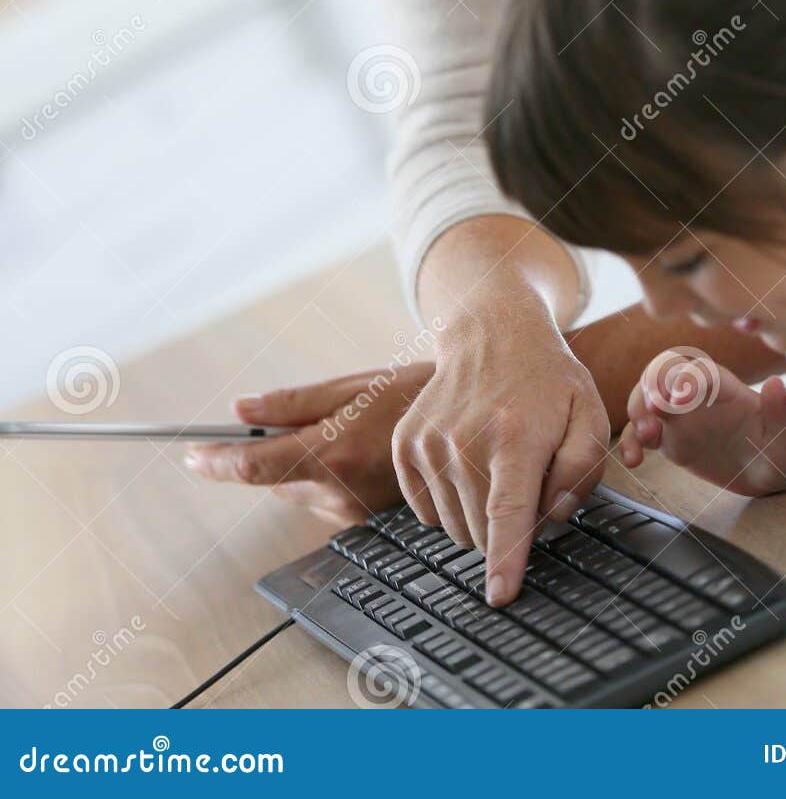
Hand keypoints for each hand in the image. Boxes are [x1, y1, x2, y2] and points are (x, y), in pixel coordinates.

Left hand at [183, 365, 432, 522]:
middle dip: (270, 453)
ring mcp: (355, 512)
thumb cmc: (415, 394)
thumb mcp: (353, 387)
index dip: (215, 462)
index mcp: (332, 454)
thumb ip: (293, 403)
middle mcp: (340, 492)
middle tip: (286, 420)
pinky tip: (356, 449)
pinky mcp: (368, 520)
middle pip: (276, 481)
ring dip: (301, 465)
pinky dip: (327, 476)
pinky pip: (327, 499)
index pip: (254, 468)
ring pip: (301, 491)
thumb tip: (240, 411)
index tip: (191, 455)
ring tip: (341, 429)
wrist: (473, 423)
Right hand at [391, 293, 609, 605]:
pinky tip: (468, 466)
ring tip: (497, 467)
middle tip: (524, 480)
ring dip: (478, 516)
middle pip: (482, 531)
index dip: (506, 562)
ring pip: (453, 527)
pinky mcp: (405, 445)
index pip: (508, 514)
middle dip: (508, 527)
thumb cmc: (548, 381)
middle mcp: (464, 440)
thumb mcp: (589, 416)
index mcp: (515, 437)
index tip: (499, 598)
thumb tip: (552, 517)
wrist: (492, 334)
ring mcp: (428, 443)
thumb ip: (581, 471)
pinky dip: (449, 502)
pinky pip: (425, 510)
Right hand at [618, 348, 785, 496]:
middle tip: (651, 417)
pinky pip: (640, 434)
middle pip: (661, 374)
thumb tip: (777, 385)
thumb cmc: (782, 443)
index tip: (676, 400)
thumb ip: (781, 409)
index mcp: (723, 384)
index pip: (697, 370)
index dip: (684, 380)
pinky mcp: (668, 438)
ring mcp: (678, 415)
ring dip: (636, 413)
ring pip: (644, 399)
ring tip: (643, 440)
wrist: (770, 469)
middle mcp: (695, 393)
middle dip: (650, 389)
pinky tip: (632, 461)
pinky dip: (630, 443)